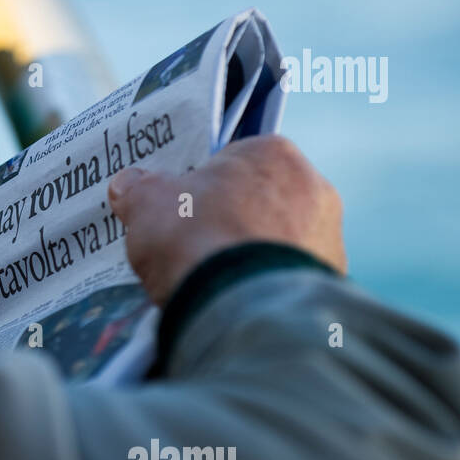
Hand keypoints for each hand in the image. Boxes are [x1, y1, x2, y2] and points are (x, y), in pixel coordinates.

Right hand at [107, 134, 346, 305]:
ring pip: (277, 241)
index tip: (180, 208)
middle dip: (230, 221)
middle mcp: (314, 188)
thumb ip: (138, 188)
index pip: (234, 160)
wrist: (240, 305)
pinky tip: (235, 300)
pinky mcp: (331, 283)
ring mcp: (327, 238)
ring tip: (211, 280)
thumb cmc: (198, 237)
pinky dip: (264, 287)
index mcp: (273, 153)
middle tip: (193, 245)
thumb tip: (128, 184)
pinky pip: (288, 278)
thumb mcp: (147, 202)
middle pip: (259, 200)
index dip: (201, 185)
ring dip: (249, 256)